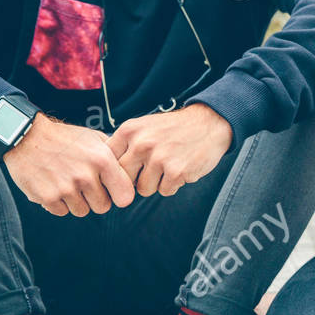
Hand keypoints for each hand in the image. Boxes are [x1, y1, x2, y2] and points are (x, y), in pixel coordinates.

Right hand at [3, 114, 135, 216]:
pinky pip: (62, 212)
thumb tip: (132, 171)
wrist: (25, 135)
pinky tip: (53, 185)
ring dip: (76, 201)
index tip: (111, 190)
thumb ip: (114, 155)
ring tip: (66, 182)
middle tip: (83, 184)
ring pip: (82, 211)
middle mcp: (85, 175)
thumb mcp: (93, 138)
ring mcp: (66, 188)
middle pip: (103, 207)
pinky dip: (58, 203)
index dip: (118, 195)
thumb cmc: (64, 138)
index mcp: (102, 160)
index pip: (125, 196)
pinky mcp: (47, 197)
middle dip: (95, 198)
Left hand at [108, 103, 232, 196]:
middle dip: (135, 180)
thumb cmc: (173, 129)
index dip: (116, 172)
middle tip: (150, 172)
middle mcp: (141, 143)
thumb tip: (106, 173)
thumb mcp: (144, 126)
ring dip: (156, 184)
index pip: (109, 162)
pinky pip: (164, 191)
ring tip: (168, 167)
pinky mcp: (175, 171)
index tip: (127, 172)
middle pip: (124, 179)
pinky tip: (181, 169)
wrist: (208, 123)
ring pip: (143, 189)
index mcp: (129, 131)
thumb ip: (125, 145)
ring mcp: (158, 158)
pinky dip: (173, 185)